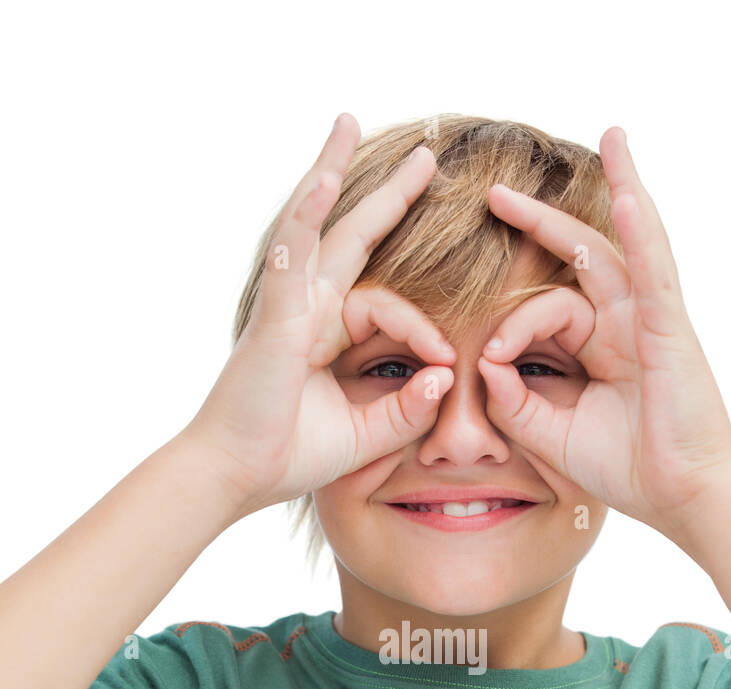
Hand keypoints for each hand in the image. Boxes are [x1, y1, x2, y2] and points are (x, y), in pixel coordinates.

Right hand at [187, 113, 454, 512]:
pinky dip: (306, 217)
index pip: (387, 306)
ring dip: (329, 171)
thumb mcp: (365, 435)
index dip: (423, 327)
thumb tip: (444, 375)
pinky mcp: (273, 317)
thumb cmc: (289, 456)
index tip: (446, 359)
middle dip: (388, 194)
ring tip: (345, 123)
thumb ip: (407, 410)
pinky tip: (323, 180)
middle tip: (426, 154)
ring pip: (311, 225)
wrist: (238, 476)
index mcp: (326, 333)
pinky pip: (291, 256)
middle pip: (350, 235)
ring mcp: (286, 306)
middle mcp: (305, 309)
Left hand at [478, 127, 730, 532]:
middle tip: (495, 193)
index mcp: (600, 346)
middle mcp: (626, 323)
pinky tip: (631, 193)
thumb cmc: (626, 468)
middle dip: (539, 223)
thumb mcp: (551, 435)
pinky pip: (655, 270)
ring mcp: (651, 320)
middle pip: (582, 258)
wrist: (678, 497)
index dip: (510, 330)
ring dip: (623, 186)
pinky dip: (643, 231)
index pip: (546, 311)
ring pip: (629, 243)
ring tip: (613, 136)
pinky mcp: (670, 329)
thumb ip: (514, 401)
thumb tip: (484, 361)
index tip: (491, 363)